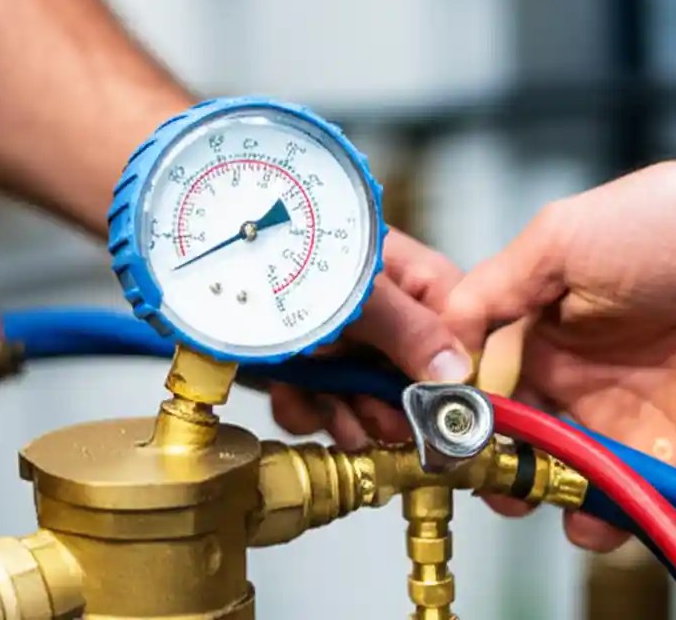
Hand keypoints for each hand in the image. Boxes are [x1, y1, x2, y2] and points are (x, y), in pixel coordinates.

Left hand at [270, 228, 472, 449]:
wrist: (217, 260)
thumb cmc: (287, 250)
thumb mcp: (361, 292)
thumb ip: (411, 332)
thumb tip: (458, 373)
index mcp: (410, 279)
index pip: (457, 330)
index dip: (452, 375)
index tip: (443, 410)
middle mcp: (381, 310)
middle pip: (409, 375)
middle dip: (392, 406)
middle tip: (385, 425)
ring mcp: (342, 337)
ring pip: (362, 395)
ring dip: (351, 417)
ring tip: (344, 423)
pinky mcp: (304, 361)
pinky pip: (318, 400)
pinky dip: (308, 410)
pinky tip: (297, 401)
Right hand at [442, 157, 675, 551]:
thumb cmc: (674, 223)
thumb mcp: (556, 239)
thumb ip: (491, 291)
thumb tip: (439, 339)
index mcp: (541, 329)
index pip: (478, 380)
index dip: (452, 401)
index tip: (433, 417)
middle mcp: (574, 379)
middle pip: (508, 437)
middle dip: (481, 457)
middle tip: (469, 463)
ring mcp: (620, 420)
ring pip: (554, 477)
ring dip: (527, 492)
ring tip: (518, 491)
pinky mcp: (671, 457)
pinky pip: (623, 503)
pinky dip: (596, 519)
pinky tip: (581, 508)